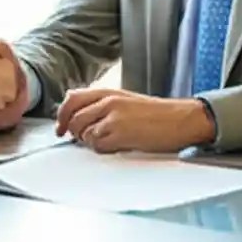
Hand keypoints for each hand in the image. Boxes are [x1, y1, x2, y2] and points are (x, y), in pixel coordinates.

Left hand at [54, 88, 214, 153]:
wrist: (180, 120)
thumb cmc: (157, 113)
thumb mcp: (125, 100)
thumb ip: (100, 102)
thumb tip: (75, 107)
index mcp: (108, 92)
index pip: (72, 99)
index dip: (62, 116)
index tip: (60, 128)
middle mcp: (108, 102)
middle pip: (74, 119)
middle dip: (75, 133)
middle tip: (83, 139)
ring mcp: (113, 117)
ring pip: (84, 133)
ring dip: (91, 142)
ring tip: (108, 141)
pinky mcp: (120, 133)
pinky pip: (98, 145)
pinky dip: (103, 149)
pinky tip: (118, 145)